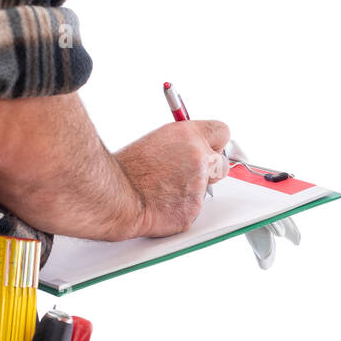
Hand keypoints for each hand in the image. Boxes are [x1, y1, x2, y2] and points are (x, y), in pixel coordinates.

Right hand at [115, 119, 230, 236]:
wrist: (118, 195)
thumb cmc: (128, 170)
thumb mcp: (156, 142)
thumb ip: (182, 145)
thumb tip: (190, 150)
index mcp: (188, 135)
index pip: (221, 132)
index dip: (215, 143)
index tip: (211, 149)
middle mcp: (198, 157)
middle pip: (222, 165)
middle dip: (209, 171)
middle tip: (186, 175)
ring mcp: (199, 184)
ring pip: (206, 189)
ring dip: (192, 190)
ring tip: (165, 189)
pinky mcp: (193, 208)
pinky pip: (194, 208)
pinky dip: (181, 208)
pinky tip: (163, 203)